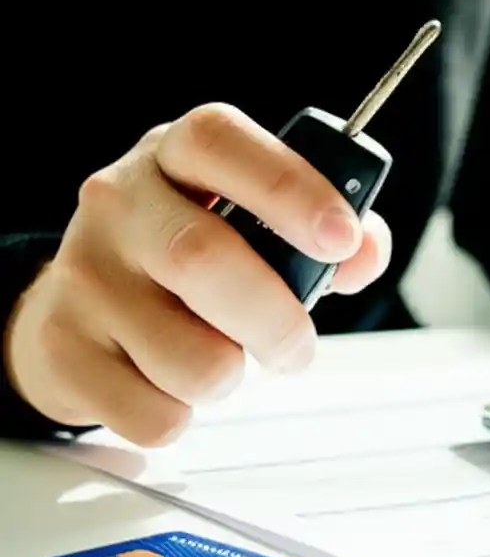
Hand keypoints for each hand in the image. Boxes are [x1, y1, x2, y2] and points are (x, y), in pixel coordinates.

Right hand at [2, 103, 390, 445]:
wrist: (81, 310)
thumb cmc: (194, 264)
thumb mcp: (261, 225)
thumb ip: (330, 234)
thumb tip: (363, 252)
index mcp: (176, 155)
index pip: (220, 141)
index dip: (289, 187)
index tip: (341, 238)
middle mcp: (118, 201)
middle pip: (202, 257)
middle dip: (276, 319)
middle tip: (296, 347)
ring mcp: (81, 273)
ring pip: (190, 357)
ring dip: (230, 376)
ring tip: (220, 359)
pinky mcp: (59, 347)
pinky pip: (154, 414)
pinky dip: (183, 414)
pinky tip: (167, 384)